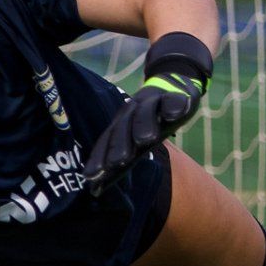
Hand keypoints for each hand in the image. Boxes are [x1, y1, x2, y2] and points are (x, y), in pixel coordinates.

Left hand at [82, 31, 212, 194]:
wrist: (174, 79)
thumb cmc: (153, 116)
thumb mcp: (138, 133)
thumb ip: (128, 154)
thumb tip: (100, 186)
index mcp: (122, 122)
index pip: (107, 141)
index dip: (99, 157)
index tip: (90, 177)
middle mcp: (133, 110)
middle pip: (123, 128)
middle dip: (120, 145)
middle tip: (117, 162)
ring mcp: (153, 101)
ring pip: (145, 113)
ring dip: (144, 125)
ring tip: (145, 140)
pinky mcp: (173, 95)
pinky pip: (172, 100)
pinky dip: (173, 107)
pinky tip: (175, 116)